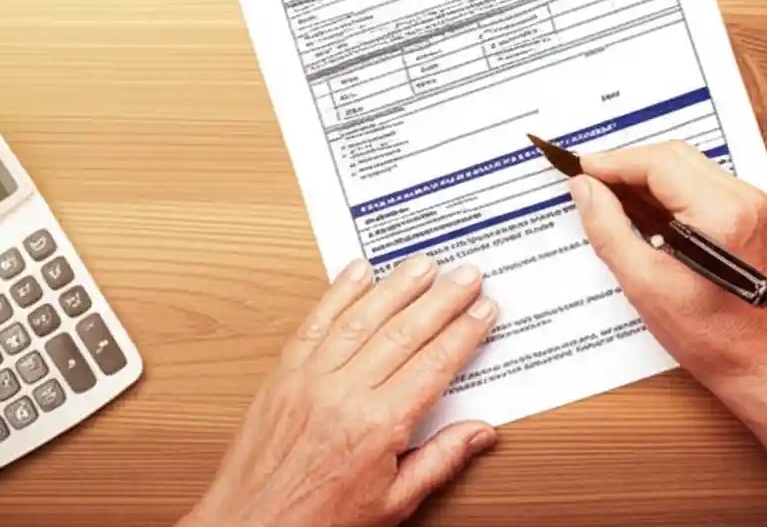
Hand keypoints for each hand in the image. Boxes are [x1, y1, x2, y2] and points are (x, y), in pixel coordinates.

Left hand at [180, 256, 498, 526]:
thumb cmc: (318, 522)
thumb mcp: (393, 503)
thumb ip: (440, 461)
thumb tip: (479, 433)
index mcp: (378, 426)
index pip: (434, 363)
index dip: (464, 332)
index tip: (483, 310)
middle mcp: (344, 394)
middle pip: (405, 331)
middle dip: (442, 298)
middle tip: (466, 275)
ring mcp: (310, 378)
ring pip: (363, 317)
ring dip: (397, 286)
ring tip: (423, 265)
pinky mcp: (284, 373)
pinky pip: (316, 321)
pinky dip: (339, 292)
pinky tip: (358, 273)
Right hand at [568, 141, 766, 387]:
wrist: (749, 359)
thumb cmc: (703, 333)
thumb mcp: (643, 282)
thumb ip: (609, 228)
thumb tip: (584, 188)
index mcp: (722, 214)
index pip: (659, 164)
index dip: (614, 162)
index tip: (581, 169)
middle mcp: (744, 199)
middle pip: (674, 156)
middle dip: (628, 165)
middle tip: (591, 182)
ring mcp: (751, 203)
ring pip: (687, 165)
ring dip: (647, 175)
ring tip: (612, 196)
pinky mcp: (749, 212)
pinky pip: (700, 182)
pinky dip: (667, 187)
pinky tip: (642, 208)